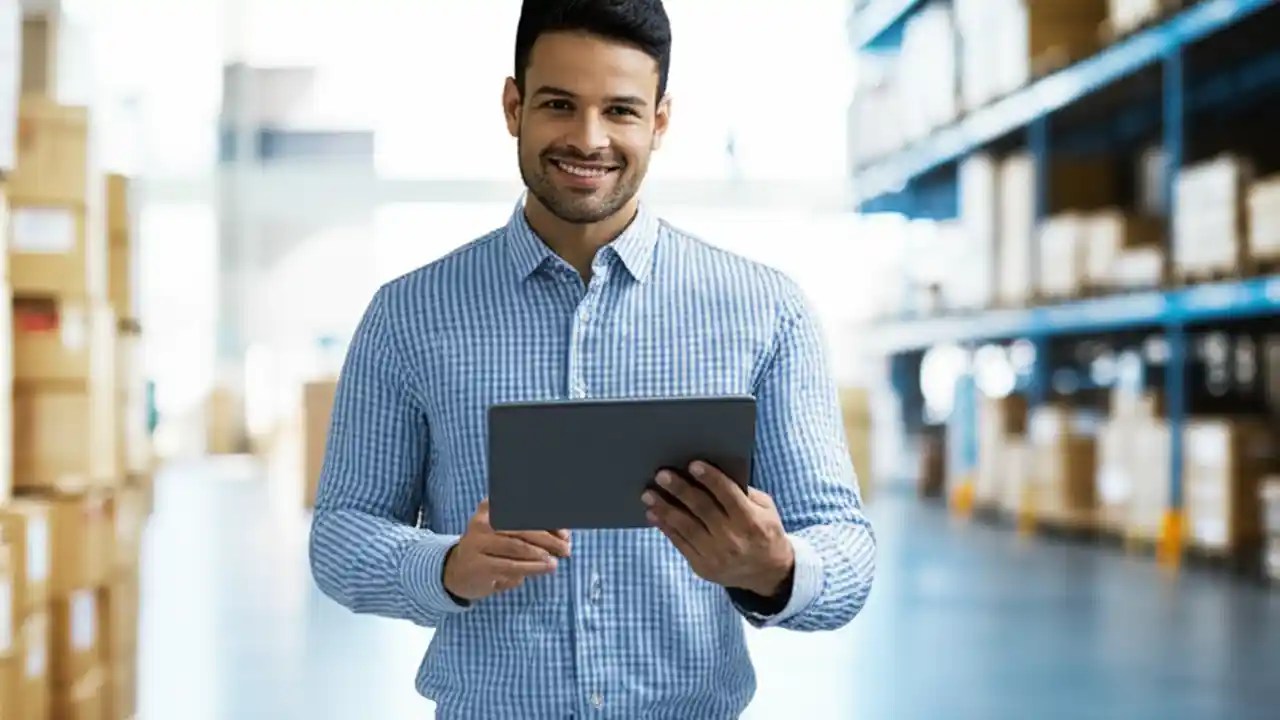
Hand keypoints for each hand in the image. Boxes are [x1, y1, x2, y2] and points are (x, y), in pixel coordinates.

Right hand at [443, 499, 570, 601]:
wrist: (457, 571)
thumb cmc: (490, 550)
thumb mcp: (505, 534)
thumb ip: (530, 530)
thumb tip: (563, 535)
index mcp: (490, 507)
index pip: (522, 510)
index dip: (547, 520)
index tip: (565, 532)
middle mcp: (482, 521)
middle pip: (522, 527)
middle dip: (548, 539)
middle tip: (565, 548)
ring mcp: (478, 543)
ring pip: (518, 547)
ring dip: (542, 554)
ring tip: (556, 561)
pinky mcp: (479, 565)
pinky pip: (511, 565)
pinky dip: (532, 567)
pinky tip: (545, 568)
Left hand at [642, 462, 793, 597]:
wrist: (767, 574)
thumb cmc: (764, 531)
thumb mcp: (766, 509)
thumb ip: (743, 492)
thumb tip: (711, 473)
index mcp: (751, 521)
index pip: (728, 495)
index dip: (710, 479)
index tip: (693, 464)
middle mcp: (732, 538)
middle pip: (702, 509)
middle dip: (680, 490)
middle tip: (662, 474)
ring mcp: (716, 555)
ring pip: (686, 527)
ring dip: (665, 508)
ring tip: (648, 494)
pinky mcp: (702, 566)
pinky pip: (680, 543)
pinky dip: (665, 527)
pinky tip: (653, 514)